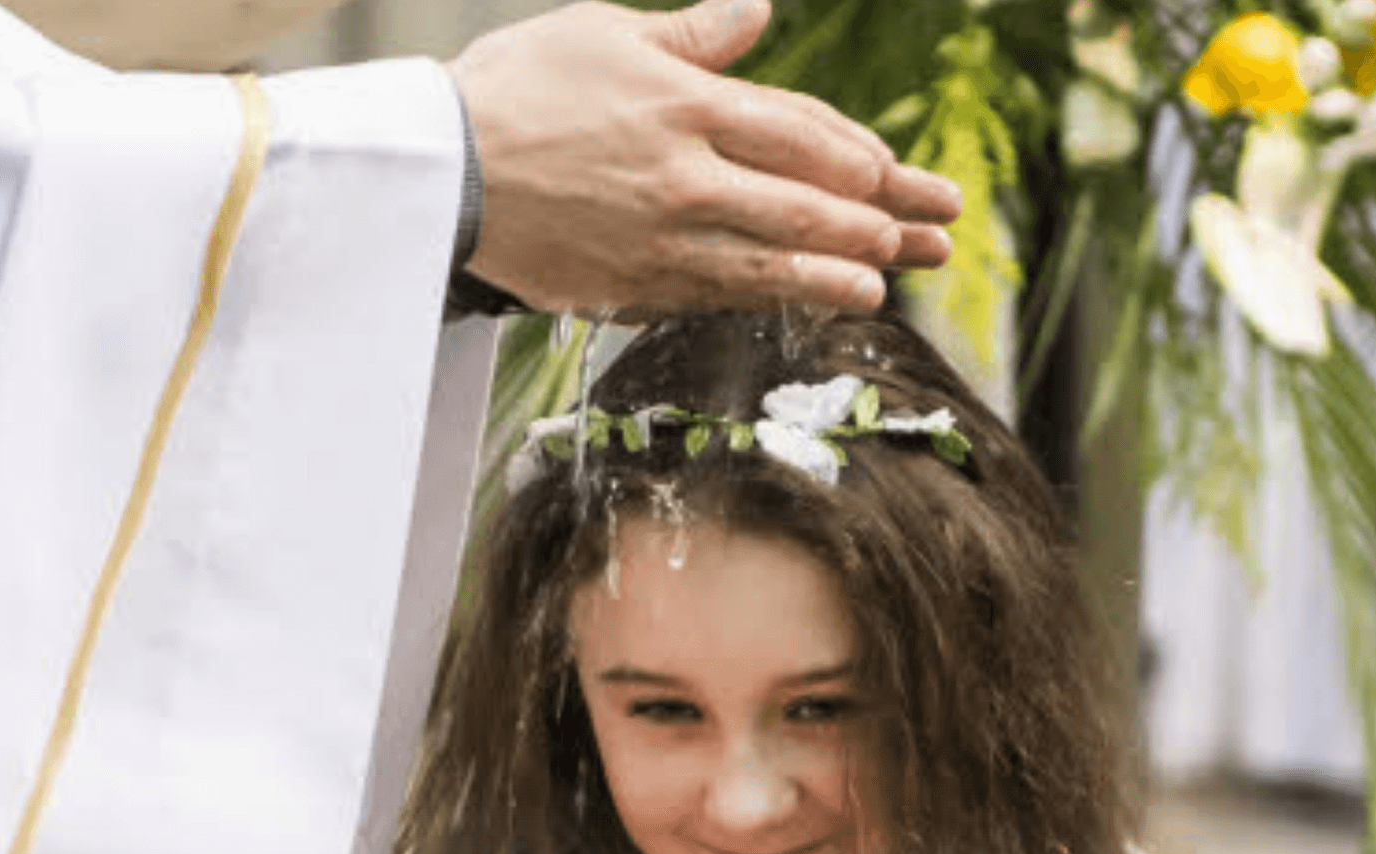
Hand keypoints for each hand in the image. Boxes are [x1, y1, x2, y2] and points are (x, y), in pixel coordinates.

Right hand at [448, 0, 961, 314]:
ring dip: (844, 271)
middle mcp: (687, 173)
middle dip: (880, 216)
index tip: (891, 173)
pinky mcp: (639, 284)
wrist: (439, 174)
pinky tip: (825, 302)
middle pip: (805, 197)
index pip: (797, 128)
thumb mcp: (602, 34)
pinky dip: (781, 296)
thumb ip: (692, 34)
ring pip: (776, 258)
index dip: (854, 153)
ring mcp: (666, 236)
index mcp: (683, 101)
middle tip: (935, 231)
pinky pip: (726, 292)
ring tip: (893, 284)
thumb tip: (759, 12)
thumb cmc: (516, 89)